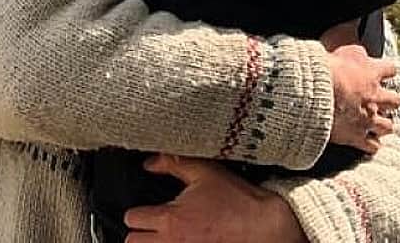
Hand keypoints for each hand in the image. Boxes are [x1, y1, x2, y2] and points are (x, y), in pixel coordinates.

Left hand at [123, 155, 307, 241]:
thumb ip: (173, 164)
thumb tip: (150, 163)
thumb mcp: (205, 172)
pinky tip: (181, 242)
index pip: (132, 219)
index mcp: (171, 219)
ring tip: (164, 237)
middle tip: (152, 227)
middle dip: (140, 233)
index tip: (147, 211)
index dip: (138, 212)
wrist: (267, 228)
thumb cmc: (240, 202)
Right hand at [327, 44, 399, 153]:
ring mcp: (368, 119)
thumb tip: (361, 53)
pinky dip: (370, 145)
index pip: (390, 69)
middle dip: (390, 102)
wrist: (314, 94)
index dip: (387, 71)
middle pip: (395, 101)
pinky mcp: (357, 136)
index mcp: (371, 73)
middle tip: (383, 102)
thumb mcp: (342, 52)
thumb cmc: (325, 70)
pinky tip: (367, 143)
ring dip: (383, 124)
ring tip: (377, 124)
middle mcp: (375, 97)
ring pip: (387, 126)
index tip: (383, 72)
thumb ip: (356, 53)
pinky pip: (372, 146)